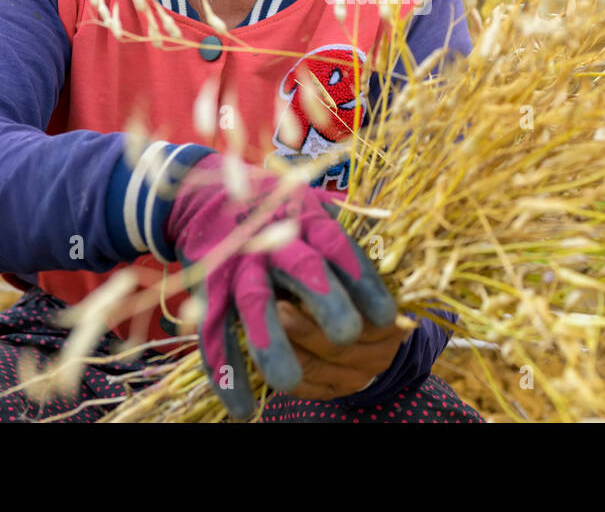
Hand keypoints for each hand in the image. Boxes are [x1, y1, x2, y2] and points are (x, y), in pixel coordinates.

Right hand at [163, 152, 396, 419]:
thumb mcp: (313, 207)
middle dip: (324, 304)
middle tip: (346, 338)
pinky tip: (242, 409)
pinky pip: (214, 333)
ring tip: (287, 381)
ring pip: (252, 305)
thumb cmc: (278, 211)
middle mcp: (272, 241)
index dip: (362, 280)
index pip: (339, 247)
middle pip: (300, 270)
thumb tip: (397, 271)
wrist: (207, 195)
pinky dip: (225, 374)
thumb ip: (347, 236)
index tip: (387, 317)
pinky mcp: (208, 291)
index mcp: (306, 220)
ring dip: (270, 345)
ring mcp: (237, 265)